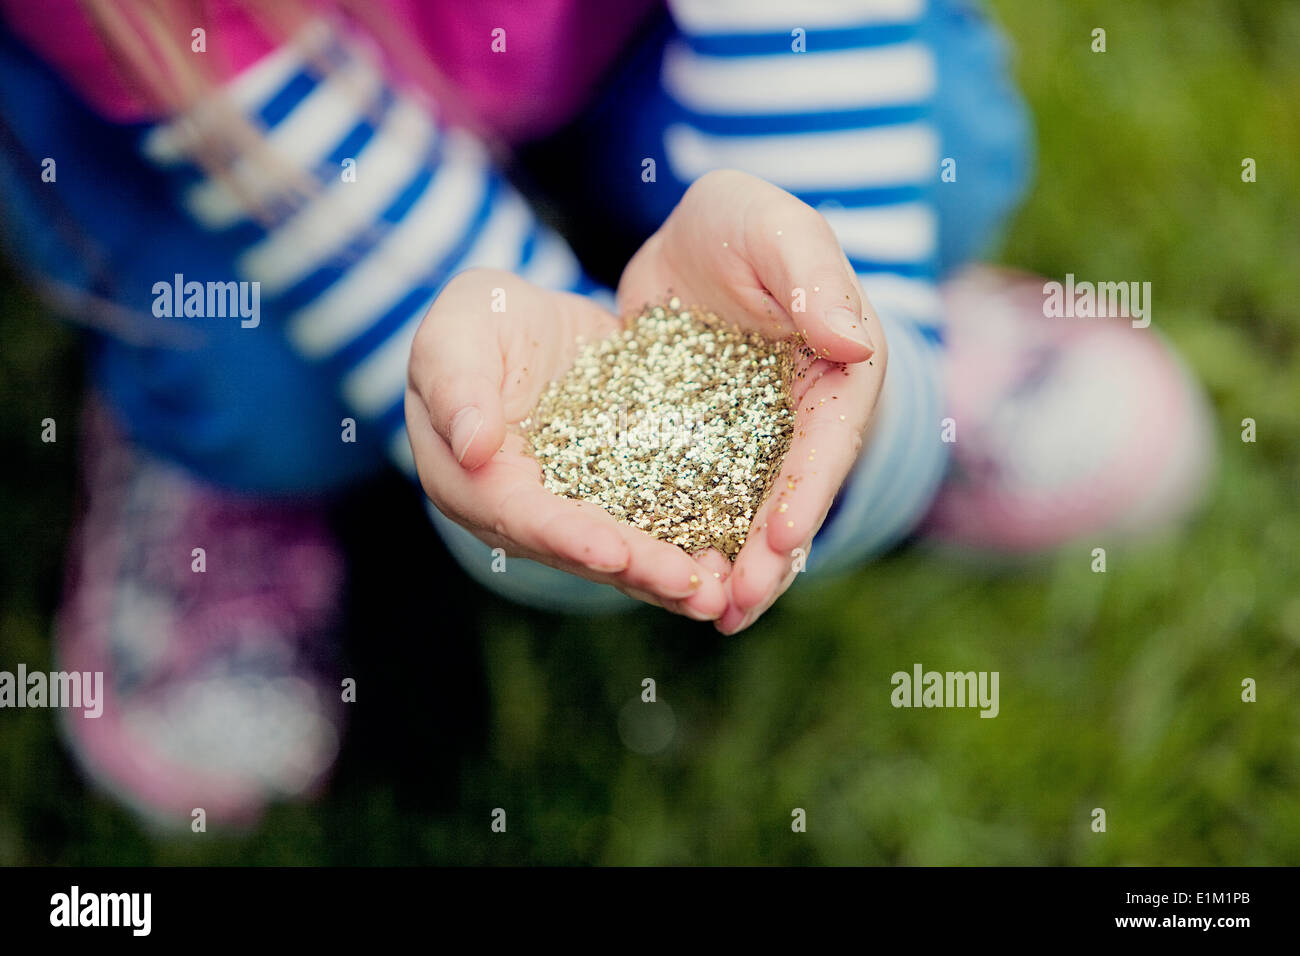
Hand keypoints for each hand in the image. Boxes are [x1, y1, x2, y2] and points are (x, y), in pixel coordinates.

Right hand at [405, 269, 728, 619]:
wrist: (526, 324)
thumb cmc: (477, 320)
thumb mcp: (456, 333)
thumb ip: (457, 385)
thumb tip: (471, 448)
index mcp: (467, 480)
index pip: (518, 516)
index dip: (566, 537)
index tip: (614, 553)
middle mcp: (516, 514)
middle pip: (578, 550)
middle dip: (637, 570)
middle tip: (694, 588)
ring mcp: (567, 511)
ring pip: (618, 554)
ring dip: (668, 578)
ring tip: (721, 596)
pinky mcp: (611, 498)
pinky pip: (647, 528)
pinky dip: (685, 548)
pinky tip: (732, 566)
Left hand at [617, 170, 887, 633]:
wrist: (685, 244)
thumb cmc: (742, 223)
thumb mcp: (771, 227)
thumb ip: (811, 276)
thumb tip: (852, 343)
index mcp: (840, 369)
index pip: (830, 438)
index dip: (807, 490)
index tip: (779, 536)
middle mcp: (807, 417)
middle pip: (794, 494)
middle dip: (772, 556)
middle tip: (740, 605)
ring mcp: (759, 442)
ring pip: (751, 514)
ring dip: (736, 568)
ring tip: (711, 617)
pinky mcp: (711, 453)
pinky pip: (705, 504)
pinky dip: (693, 542)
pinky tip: (665, 582)